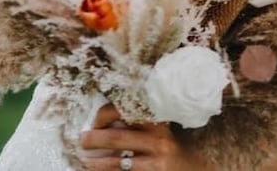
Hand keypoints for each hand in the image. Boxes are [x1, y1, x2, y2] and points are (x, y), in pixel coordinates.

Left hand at [78, 104, 199, 170]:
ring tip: (85, 159)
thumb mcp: (159, 129)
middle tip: (82, 140)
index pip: (125, 111)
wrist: (194, 168)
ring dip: (97, 162)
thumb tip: (105, 122)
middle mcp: (158, 140)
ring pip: (118, 162)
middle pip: (117, 137)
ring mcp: (156, 162)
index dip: (104, 116)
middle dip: (95, 139)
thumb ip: (138, 123)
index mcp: (157, 120)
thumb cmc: (171, 146)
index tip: (94, 122)